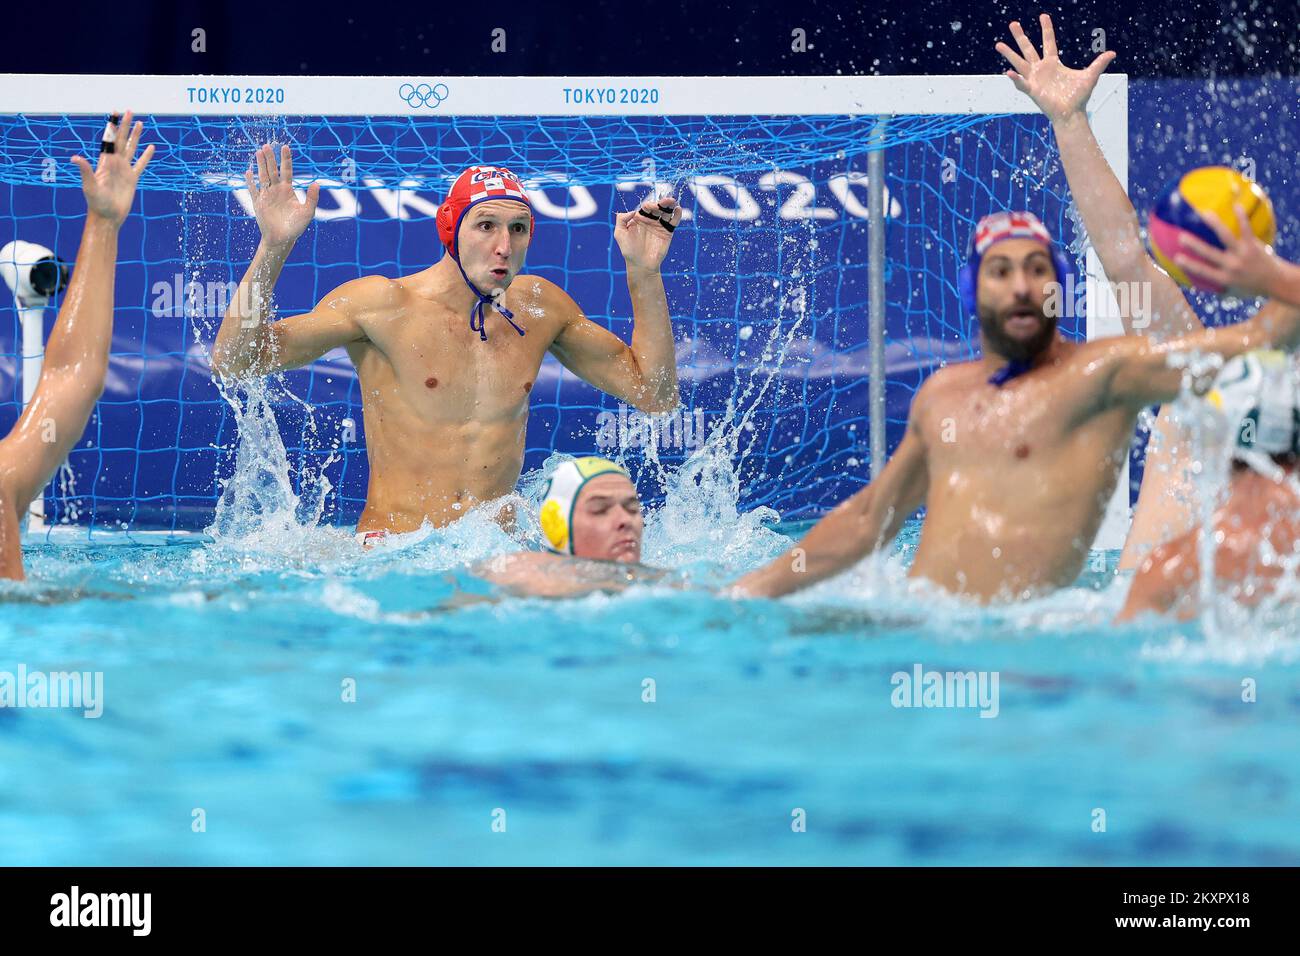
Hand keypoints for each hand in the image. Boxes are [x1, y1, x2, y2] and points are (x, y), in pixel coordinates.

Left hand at [71, 111, 154, 225]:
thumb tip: (75, 158)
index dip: (112, 127)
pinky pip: (141, 164)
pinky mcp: (133, 178)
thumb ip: (85, 171)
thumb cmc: (96, 203)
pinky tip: (151, 148)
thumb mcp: (90, 186)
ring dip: (135, 136)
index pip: (109, 140)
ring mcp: (124, 170)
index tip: (114, 114)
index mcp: (105, 162)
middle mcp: (114, 163)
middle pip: (121, 140)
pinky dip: (146, 156)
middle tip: (129, 111)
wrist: (108, 216)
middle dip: (124, 125)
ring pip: (131, 148)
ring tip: (140, 123)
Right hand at [245, 144, 320, 248]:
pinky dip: (250, 182)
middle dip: (270, 158)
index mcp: (288, 190)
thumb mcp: (307, 212)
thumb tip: (317, 183)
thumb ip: (312, 198)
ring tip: (259, 152)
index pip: (286, 170)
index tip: (285, 147)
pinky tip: (248, 172)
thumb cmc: (296, 227)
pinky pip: (253, 190)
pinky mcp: (258, 203)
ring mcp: (266, 195)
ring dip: (260, 165)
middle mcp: (276, 190)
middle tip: (267, 145)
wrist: (282, 239)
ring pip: (262, 176)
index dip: (285, 159)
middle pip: (272, 170)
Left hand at [614, 196, 681, 272]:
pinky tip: (678, 209)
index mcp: (639, 219)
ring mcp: (659, 226)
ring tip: (673, 201)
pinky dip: (677, 215)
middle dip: (662, 202)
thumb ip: (621, 220)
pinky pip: (673, 222)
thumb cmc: (629, 251)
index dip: (650, 205)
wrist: (641, 266)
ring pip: (666, 212)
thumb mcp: (619, 234)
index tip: (652, 208)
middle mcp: (650, 221)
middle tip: (667, 200)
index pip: (646, 207)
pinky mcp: (667, 233)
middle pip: (658, 207)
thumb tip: (633, 211)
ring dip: (670, 206)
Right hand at [996, 14, 1115, 122]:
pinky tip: (1008, 73)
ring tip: (998, 44)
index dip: (1046, 29)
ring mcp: (1034, 79)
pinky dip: (1015, 79)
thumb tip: (1112, 53)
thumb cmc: (1079, 97)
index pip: (1049, 42)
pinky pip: (1021, 83)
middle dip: (1020, 36)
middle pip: (1028, 49)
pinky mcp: (1032, 90)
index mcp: (1053, 63)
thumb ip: (1099, 63)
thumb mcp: (1090, 76)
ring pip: (1019, 63)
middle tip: (1012, 23)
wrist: (1072, 113)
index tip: (1043, 16)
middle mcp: (1041, 69)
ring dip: (1009, 54)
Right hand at [1174, 204, 1280, 297]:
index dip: (1189, 265)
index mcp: (1224, 278)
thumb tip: (1198, 285)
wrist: (1276, 282)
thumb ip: (1216, 287)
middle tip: (1181, 237)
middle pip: (1209, 253)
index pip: (1203, 271)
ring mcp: (1243, 254)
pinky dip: (1241, 217)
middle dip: (1194, 245)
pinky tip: (1235, 206)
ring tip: (1205, 214)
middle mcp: (1232, 266)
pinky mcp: (1254, 245)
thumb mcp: (1232, 291)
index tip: (1176, 258)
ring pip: (1226, 237)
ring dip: (1214, 225)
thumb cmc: (1251, 286)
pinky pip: (1246, 229)